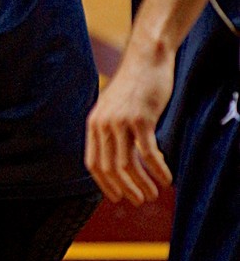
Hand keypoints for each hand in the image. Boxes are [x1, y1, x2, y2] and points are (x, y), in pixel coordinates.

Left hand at [84, 42, 174, 204]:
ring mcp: (121, 121)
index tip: (117, 197)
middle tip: (139, 201)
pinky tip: (167, 179)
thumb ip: (110, 129)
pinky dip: (158, 170)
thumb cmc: (133, 85)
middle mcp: (103, 124)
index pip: (93, 163)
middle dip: (125, 189)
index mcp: (94, 123)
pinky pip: (148, 154)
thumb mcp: (113, 107)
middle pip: (110, 168)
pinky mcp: (141, 119)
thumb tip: (116, 156)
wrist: (146, 59)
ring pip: (128, 165)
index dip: (104, 184)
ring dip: (141, 184)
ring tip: (153, 195)